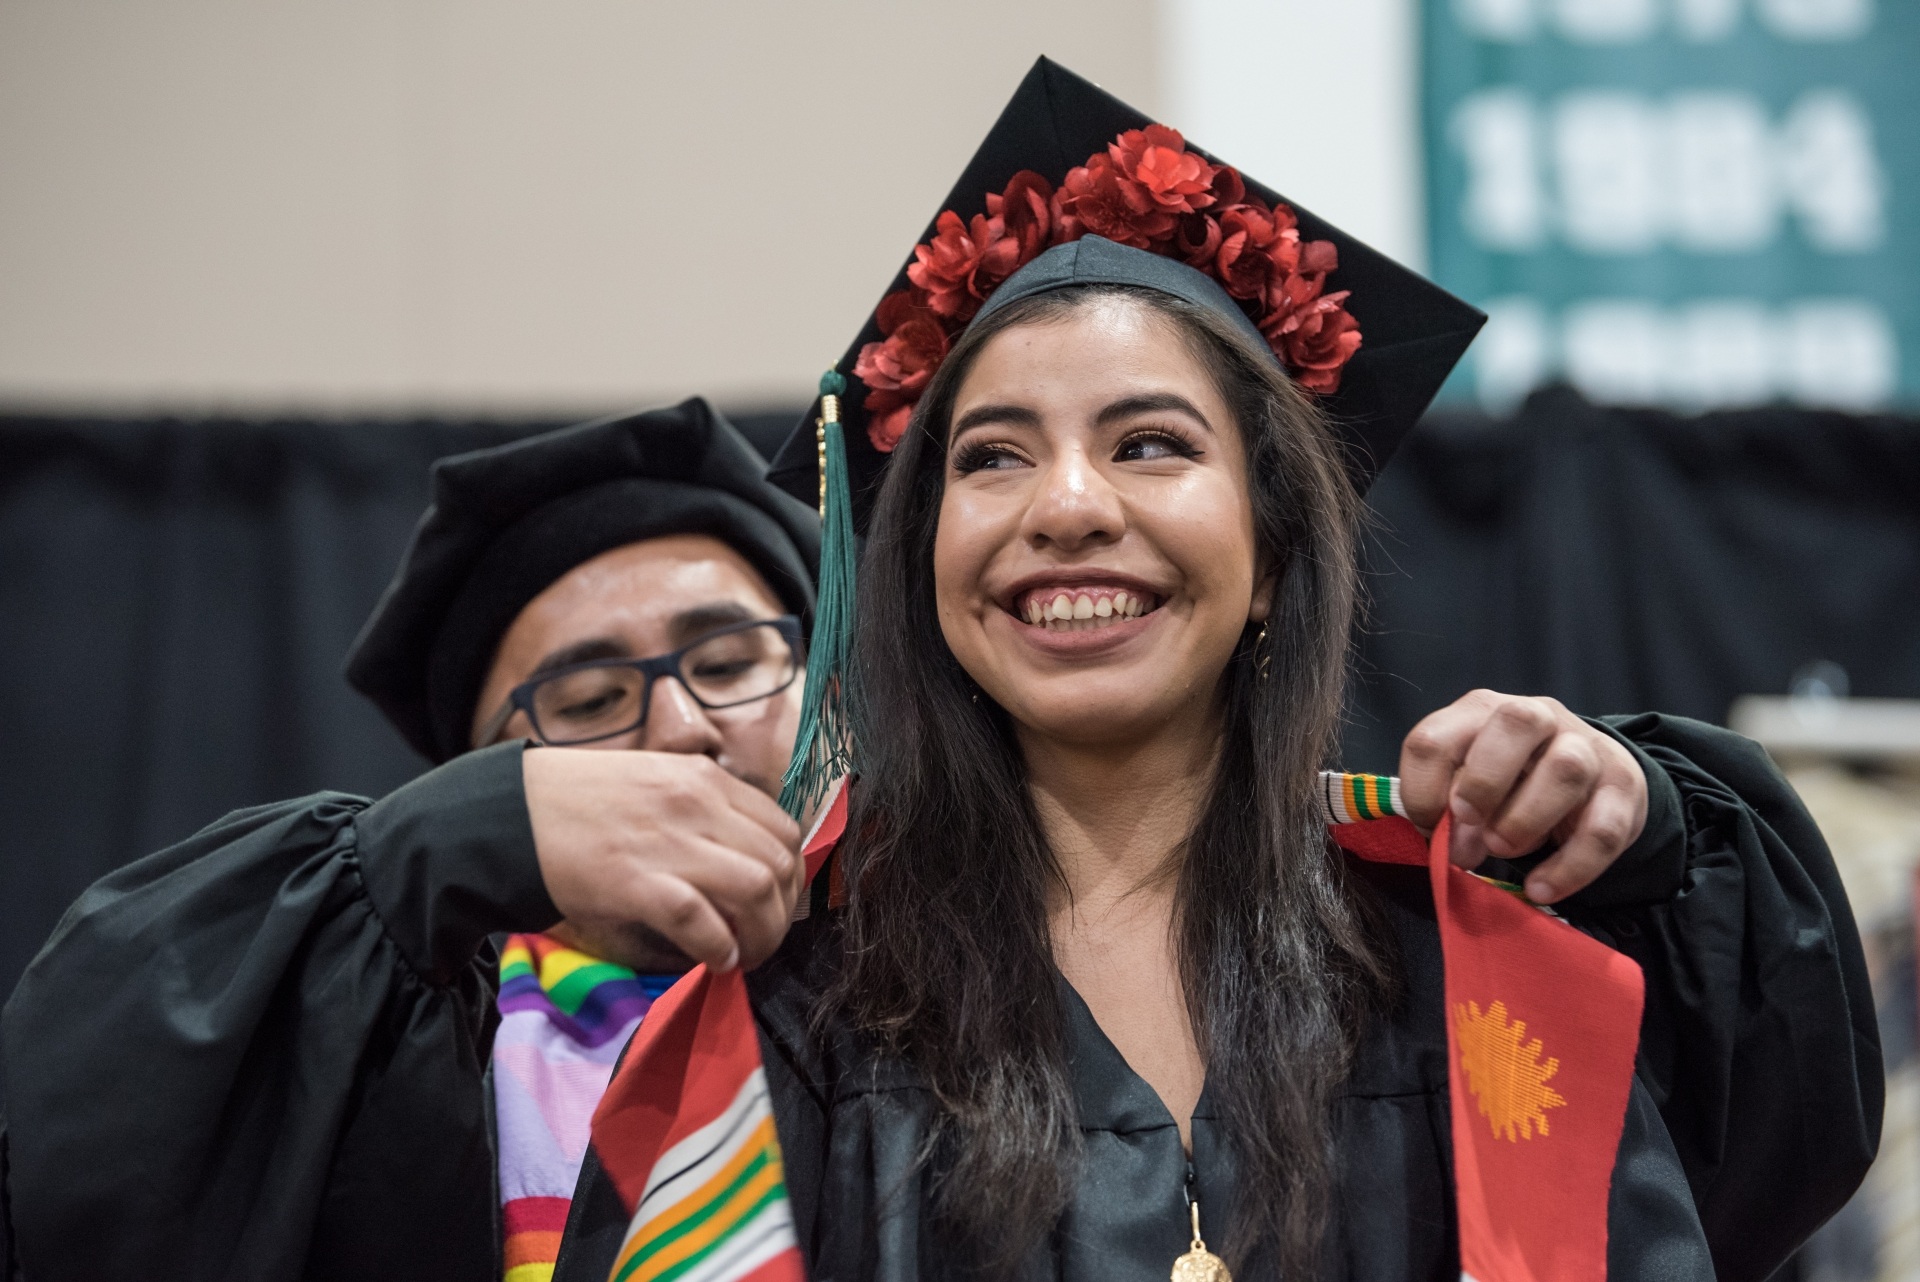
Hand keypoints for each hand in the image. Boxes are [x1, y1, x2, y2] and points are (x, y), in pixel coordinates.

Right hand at [523, 749, 802, 971]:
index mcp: (704, 779)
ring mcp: (669, 842)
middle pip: (779, 864)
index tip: (776, 903)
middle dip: (783, 912)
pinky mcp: (636, 882)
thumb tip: (741, 856)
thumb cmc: (579, 802)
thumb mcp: (655, 781)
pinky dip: (719, 947)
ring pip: (756, 890)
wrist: (508, 813)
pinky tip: (715, 960)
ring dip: (762, 935)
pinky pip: (702, 920)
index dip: (791, 876)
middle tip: (764, 938)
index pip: (783, 830)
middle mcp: (697, 805)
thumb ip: (702, 809)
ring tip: (745, 955)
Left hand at [1398, 691, 1647, 903]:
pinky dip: (1568, 867)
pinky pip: (1603, 829)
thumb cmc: (1512, 782)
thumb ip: (1454, 813)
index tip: (1428, 825)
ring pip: (1566, 768)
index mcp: (1482, 711)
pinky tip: (1540, 889)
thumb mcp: (1472, 787)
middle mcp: (1538, 717)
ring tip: (1503, 849)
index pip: (1438, 735)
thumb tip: (1454, 849)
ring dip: (1525, 819)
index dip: (1422, 787)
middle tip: (1468, 821)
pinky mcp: (1623, 789)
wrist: (1590, 778)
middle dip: (1484, 779)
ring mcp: (1587, 747)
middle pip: (1517, 721)